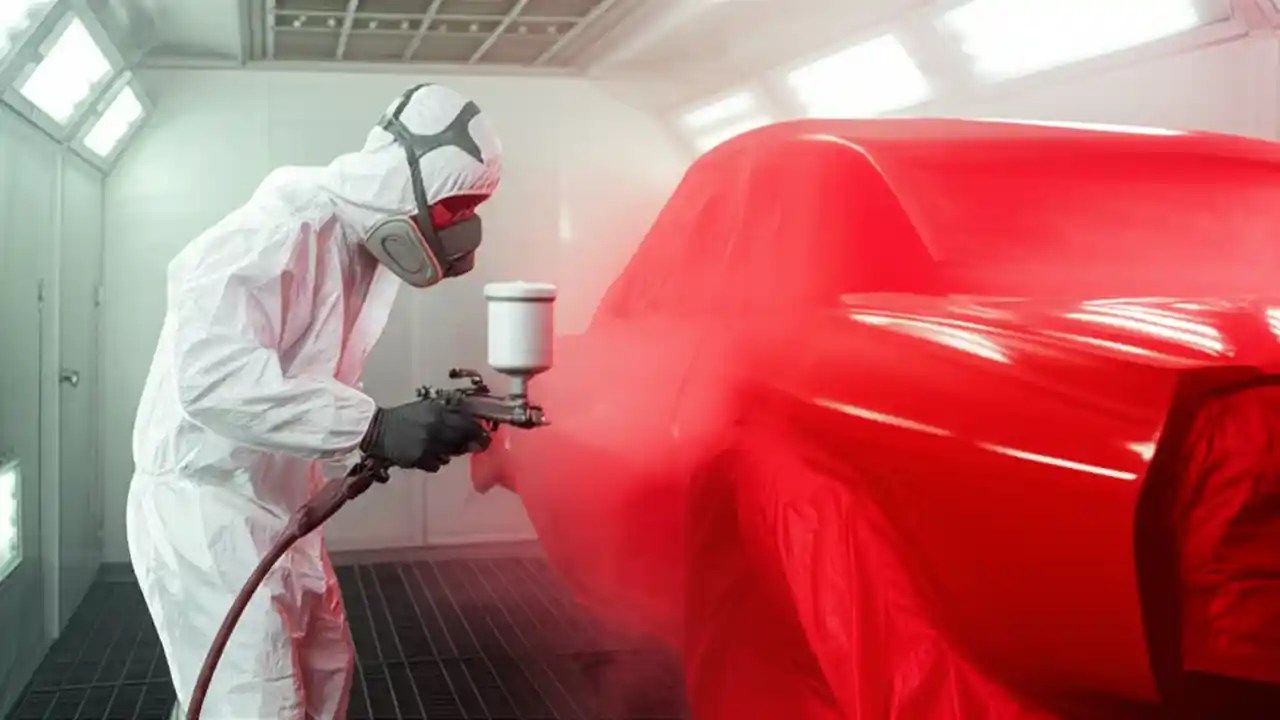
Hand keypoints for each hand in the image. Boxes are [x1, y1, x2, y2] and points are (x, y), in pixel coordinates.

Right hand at [360, 398, 489, 472]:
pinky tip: (430, 455)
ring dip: (452, 452)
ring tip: (444, 447)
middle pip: (463, 440)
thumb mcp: (426, 408)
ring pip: (451, 453)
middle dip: (471, 444)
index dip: (479, 431)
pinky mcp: (419, 459)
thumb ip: (447, 411)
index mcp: (438, 413)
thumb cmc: (404, 416)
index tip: (486, 435)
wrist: (378, 429)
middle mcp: (435, 429)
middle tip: (476, 446)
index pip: (467, 423)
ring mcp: (427, 446)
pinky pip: (437, 464)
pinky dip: (436, 461)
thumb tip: (471, 418)